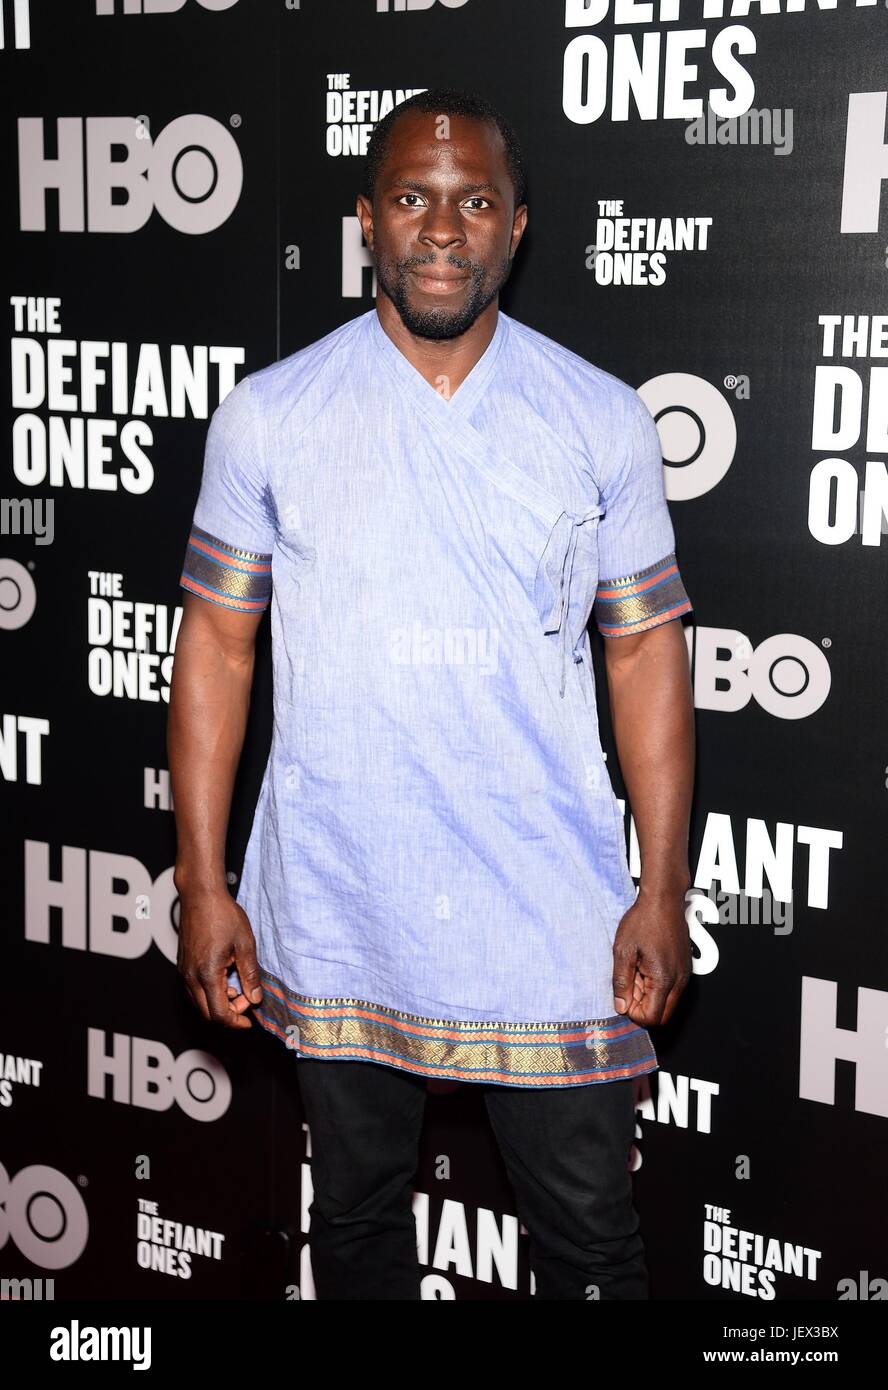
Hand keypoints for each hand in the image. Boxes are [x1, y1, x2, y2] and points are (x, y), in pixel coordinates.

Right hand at [177, 886, 262, 1029]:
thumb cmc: (222, 914)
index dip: (235, 1021)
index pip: (219, 1014)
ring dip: (219, 1003)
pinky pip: (195, 989)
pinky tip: (225, 977)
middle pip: (207, 1013)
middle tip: (246, 1000)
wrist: (200, 896)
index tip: (249, 1020)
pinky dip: (210, 992)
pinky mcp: (183, 965)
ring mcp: (184, 971)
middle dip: (228, 1013)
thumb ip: (250, 974)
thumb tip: (254, 997)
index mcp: (207, 973)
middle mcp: (191, 976)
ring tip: (238, 986)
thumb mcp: (245, 944)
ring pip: (199, 1002)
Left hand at [611, 885, 691, 1025]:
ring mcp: (684, 975)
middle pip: (662, 1016)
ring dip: (650, 996)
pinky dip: (658, 986)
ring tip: (636, 972)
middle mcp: (679, 982)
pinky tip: (646, 966)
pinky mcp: (684, 968)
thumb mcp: (623, 951)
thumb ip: (622, 982)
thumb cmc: (642, 921)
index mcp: (663, 979)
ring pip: (668, 1004)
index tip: (623, 995)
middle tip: (629, 985)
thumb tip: (621, 1007)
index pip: (651, 1018)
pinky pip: (672, 990)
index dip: (633, 1012)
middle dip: (643, 1008)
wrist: (664, 900)